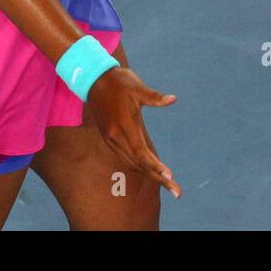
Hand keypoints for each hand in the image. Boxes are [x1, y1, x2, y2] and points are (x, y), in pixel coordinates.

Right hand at [86, 66, 181, 197]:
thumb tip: (173, 99)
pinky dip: (140, 166)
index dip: (155, 165)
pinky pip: (126, 157)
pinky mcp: (109, 138)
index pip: (141, 152)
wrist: (93, 79)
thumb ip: (154, 97)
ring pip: (132, 162)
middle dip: (158, 178)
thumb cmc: (118, 81)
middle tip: (177, 192)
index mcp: (124, 125)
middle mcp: (115, 136)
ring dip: (150, 174)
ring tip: (168, 184)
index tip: (169, 176)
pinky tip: (150, 170)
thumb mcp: (137, 86)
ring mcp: (111, 138)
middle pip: (139, 163)